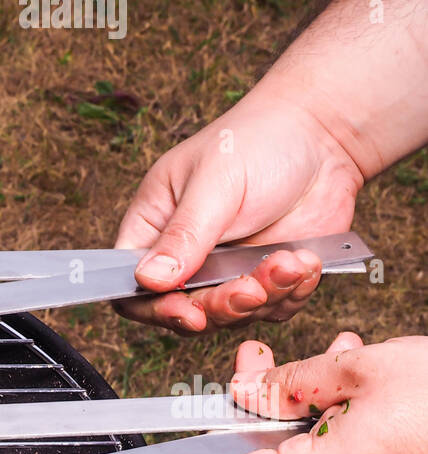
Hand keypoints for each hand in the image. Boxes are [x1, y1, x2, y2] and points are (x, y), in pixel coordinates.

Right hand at [114, 96, 363, 332]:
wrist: (322, 132)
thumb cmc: (257, 141)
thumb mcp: (214, 182)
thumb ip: (184, 234)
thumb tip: (148, 279)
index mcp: (155, 232)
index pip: (135, 290)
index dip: (156, 310)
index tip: (189, 312)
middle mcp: (187, 261)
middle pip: (186, 313)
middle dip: (223, 307)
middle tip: (253, 289)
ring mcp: (228, 274)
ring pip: (234, 316)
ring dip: (267, 296)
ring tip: (292, 261)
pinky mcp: (268, 279)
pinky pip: (275, 310)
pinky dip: (292, 293)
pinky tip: (306, 261)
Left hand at [213, 332, 427, 453]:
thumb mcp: (364, 369)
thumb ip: (292, 382)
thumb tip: (244, 391)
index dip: (218, 450)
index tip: (224, 411)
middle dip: (279, 406)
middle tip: (285, 358)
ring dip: (323, 409)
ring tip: (350, 358)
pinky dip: (355, 432)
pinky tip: (384, 393)